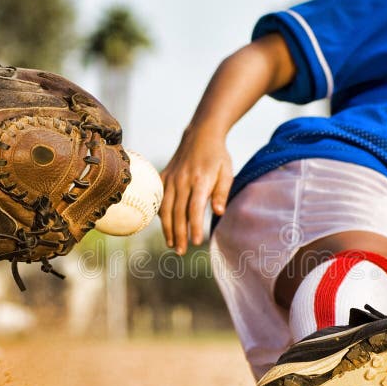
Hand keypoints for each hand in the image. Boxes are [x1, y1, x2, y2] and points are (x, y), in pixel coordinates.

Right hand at [159, 126, 232, 253]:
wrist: (201, 134)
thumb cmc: (217, 156)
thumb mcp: (227, 172)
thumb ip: (222, 193)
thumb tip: (218, 212)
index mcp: (201, 180)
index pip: (195, 208)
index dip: (194, 226)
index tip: (197, 242)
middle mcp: (183, 180)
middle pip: (178, 212)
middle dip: (179, 234)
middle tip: (181, 252)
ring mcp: (171, 178)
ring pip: (165, 207)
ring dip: (167, 228)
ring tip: (172, 244)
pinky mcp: (164, 176)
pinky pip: (159, 198)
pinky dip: (160, 214)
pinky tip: (164, 227)